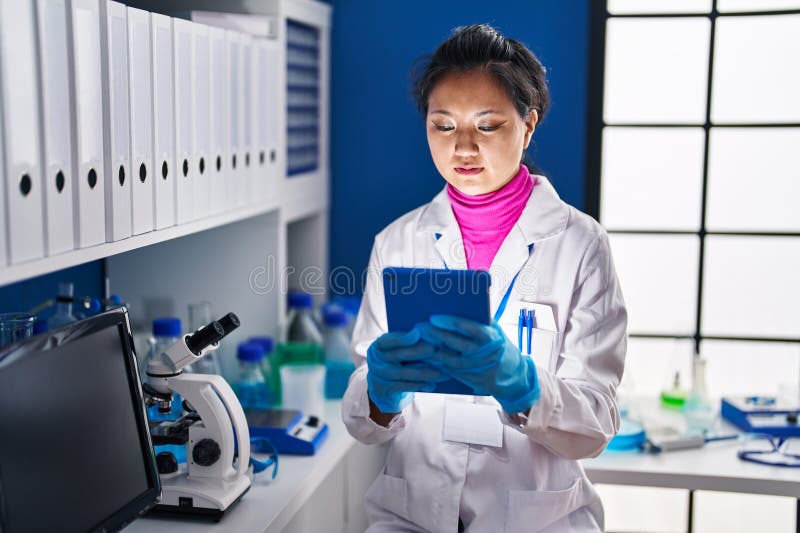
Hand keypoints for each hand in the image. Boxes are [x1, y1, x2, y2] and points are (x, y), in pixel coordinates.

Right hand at [366, 328, 448, 413]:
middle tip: (435, 350)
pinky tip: (432, 385)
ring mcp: (378, 376)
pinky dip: (418, 385)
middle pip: (397, 355)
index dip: (403, 337)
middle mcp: (375, 360)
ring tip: (441, 372)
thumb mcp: (399, 350)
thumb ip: (409, 342)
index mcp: (379, 346)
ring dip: (423, 372)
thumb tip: (430, 333)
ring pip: (402, 373)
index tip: (418, 333)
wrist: (385, 387)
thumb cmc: (398, 363)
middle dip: (417, 352)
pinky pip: (403, 387)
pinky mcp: (384, 391)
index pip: (389, 340)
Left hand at [420, 315, 539, 413]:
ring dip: (434, 351)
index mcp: (492, 338)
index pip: (470, 328)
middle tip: (421, 328)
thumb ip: (480, 320)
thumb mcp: (495, 330)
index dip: (451, 322)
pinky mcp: (471, 380)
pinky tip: (426, 356)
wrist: (513, 375)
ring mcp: (478, 369)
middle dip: (438, 336)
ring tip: (420, 342)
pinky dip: (438, 364)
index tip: (434, 318)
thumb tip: (457, 306)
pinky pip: (452, 372)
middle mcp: (485, 354)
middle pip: (458, 344)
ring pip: (452, 360)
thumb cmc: (500, 346)